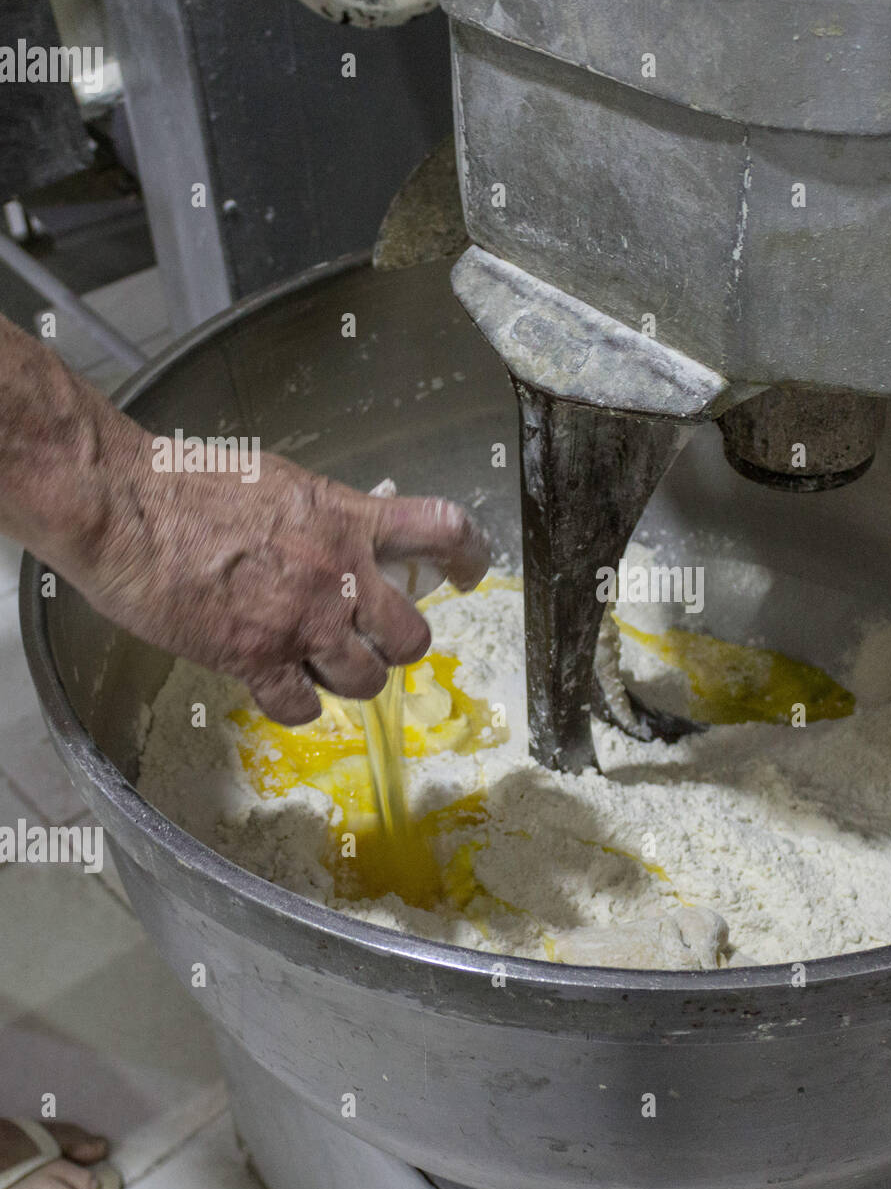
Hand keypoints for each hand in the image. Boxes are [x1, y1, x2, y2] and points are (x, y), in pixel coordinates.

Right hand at [77, 448, 488, 723]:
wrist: (124, 504)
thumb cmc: (188, 481)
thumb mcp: (282, 483)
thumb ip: (326, 516)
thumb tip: (347, 533)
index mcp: (348, 520)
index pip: (441, 531)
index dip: (468, 555)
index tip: (469, 572)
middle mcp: (340, 575)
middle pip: (412, 635)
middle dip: (399, 644)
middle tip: (376, 639)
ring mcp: (303, 622)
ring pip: (367, 679)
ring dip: (352, 678)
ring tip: (322, 664)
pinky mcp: (258, 658)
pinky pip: (302, 707)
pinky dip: (298, 706)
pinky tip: (282, 689)